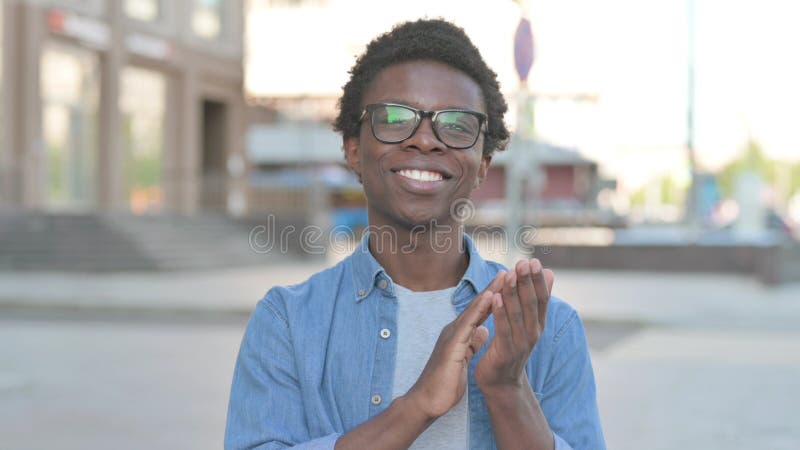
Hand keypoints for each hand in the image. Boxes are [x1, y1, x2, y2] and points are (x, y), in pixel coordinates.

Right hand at [405, 273, 505, 418]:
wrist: (427, 401)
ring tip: (504, 276)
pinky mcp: (452, 344)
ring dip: (490, 292)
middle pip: (477, 305)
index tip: (508, 284)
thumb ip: (472, 343)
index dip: (494, 297)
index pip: (479, 312)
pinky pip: (469, 323)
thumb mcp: (463, 359)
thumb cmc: (444, 383)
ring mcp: (452, 335)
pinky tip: (491, 297)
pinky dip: (480, 308)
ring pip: (474, 309)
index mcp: (459, 334)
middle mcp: (455, 330)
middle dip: (494, 288)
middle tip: (509, 270)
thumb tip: (483, 331)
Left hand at [475, 259, 554, 393]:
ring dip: (513, 292)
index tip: (534, 261)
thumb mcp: (527, 322)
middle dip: (527, 282)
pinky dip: (500, 313)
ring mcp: (520, 343)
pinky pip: (503, 329)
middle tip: (524, 262)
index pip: (541, 298)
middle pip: (531, 303)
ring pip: (517, 313)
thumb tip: (549, 272)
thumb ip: (535, 299)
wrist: (501, 383)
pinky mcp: (506, 352)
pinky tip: (496, 297)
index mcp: (537, 324)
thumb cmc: (510, 348)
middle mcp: (533, 333)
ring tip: (510, 273)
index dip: (538, 280)